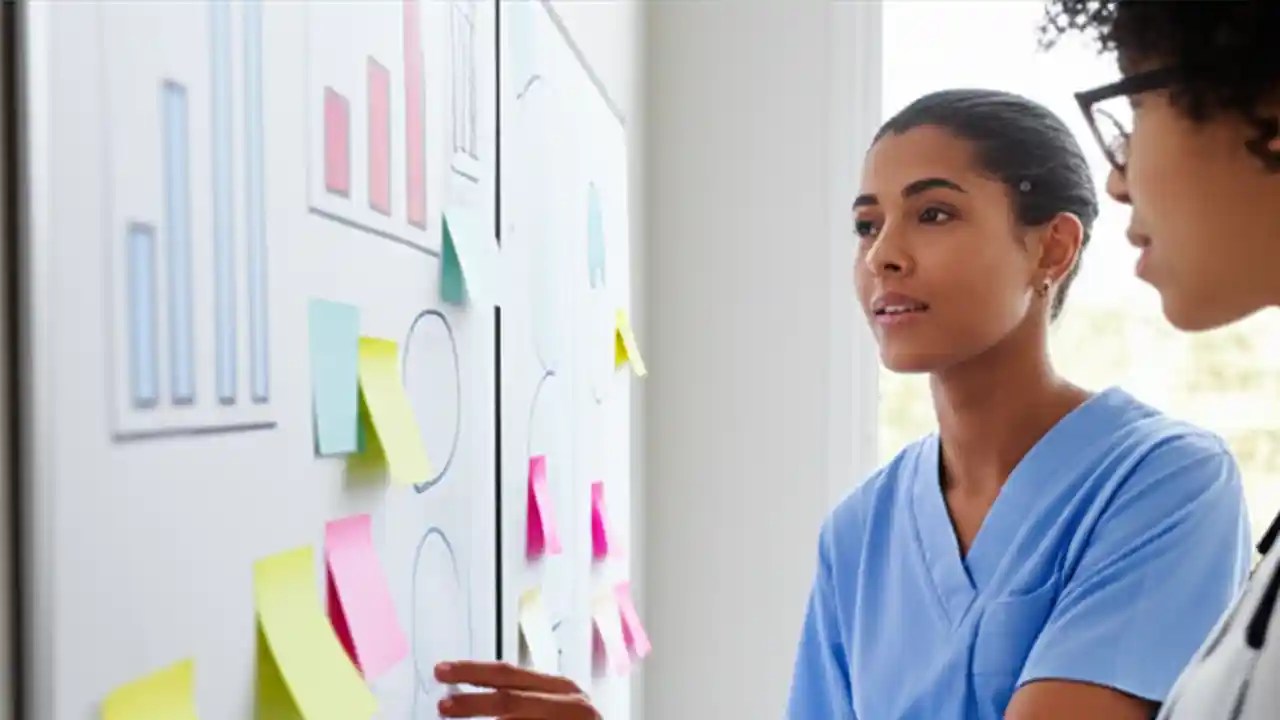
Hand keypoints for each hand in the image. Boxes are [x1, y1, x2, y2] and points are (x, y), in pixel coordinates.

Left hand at [435, 661, 601, 718]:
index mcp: (561, 687)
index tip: (443, 671)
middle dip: (471, 702)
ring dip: (481, 714)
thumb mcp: (553, 706)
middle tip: (443, 704)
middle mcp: (569, 701)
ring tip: (451, 714)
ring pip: (514, 717)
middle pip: (510, 698)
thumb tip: (475, 699)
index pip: (508, 674)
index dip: (472, 671)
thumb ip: (522, 701)